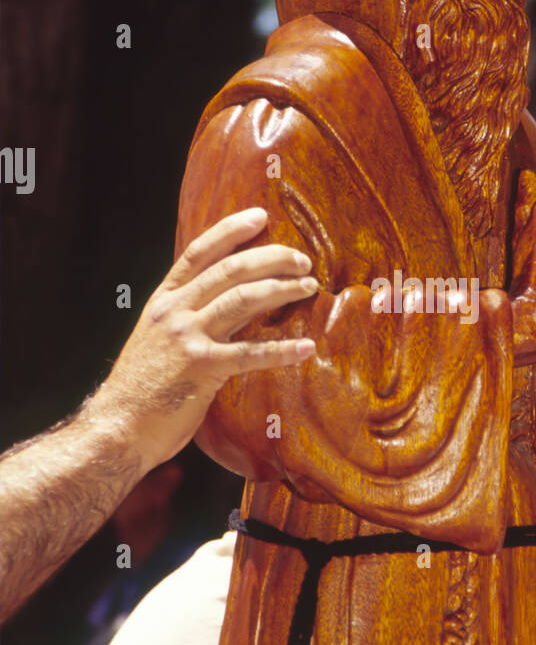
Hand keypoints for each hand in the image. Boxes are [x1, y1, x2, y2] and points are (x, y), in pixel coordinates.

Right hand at [90, 208, 318, 468]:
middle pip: (230, 269)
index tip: (260, 217)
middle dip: (272, 258)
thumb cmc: (140, 390)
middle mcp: (175, 312)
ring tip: (310, 287)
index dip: (231, 231)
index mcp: (164, 302)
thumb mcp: (157, 340)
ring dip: (282, 289)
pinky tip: (306, 348)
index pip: (199, 253)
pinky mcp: (202, 368)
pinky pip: (251, 354)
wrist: (116, 427)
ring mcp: (188, 338)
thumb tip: (228, 305)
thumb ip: (186, 319)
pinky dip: (282, 350)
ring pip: (244, 299)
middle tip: (302, 260)